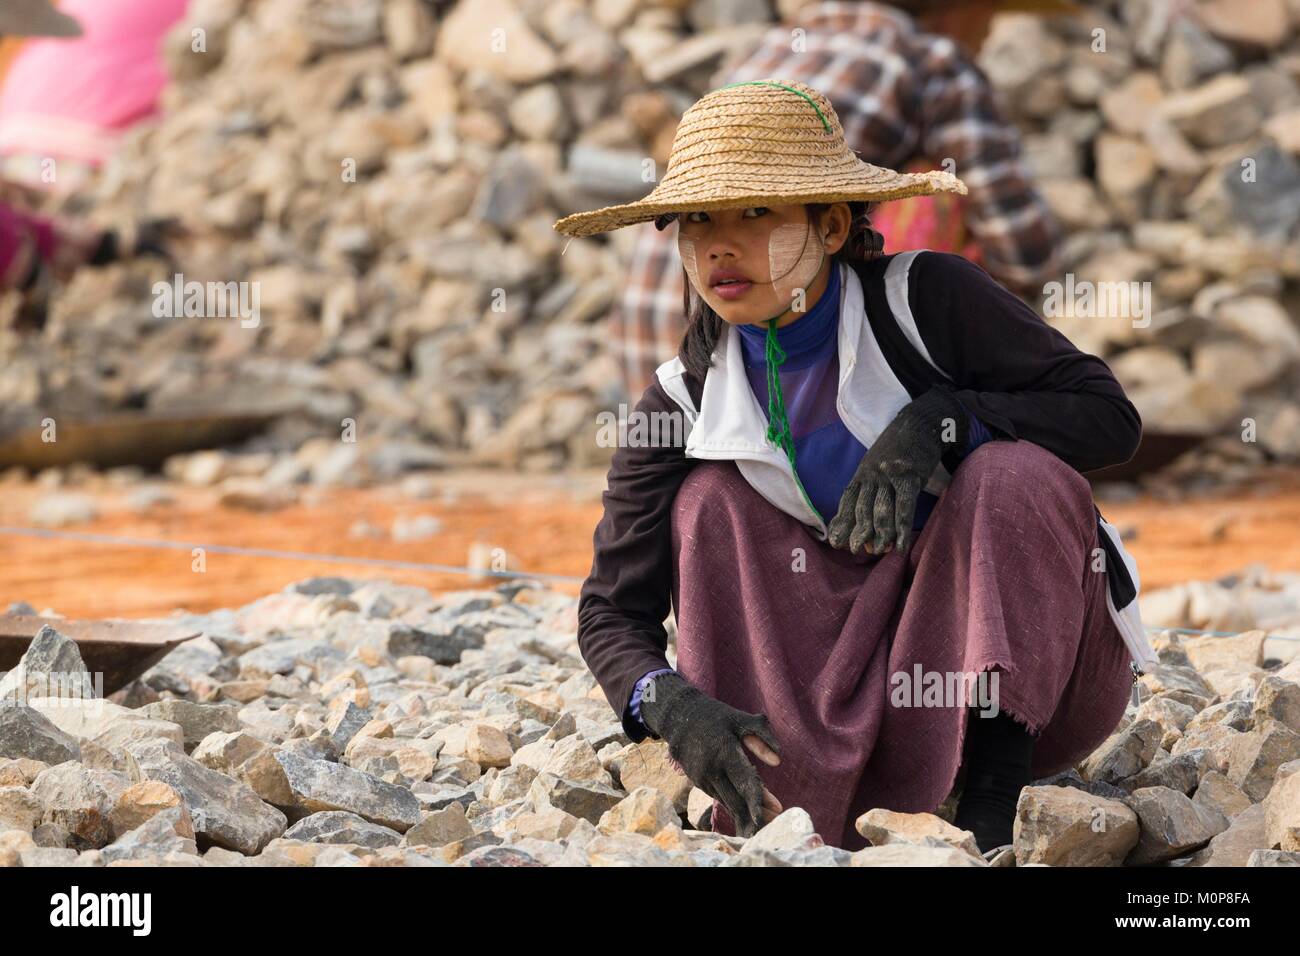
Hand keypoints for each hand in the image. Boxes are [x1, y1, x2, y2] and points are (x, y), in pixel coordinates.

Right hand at [639, 672, 782, 837]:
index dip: (759, 799)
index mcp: (724, 751)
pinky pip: (719, 797)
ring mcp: (701, 778)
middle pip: (736, 800)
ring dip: (745, 814)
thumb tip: (778, 760)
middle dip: (756, 815)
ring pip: (727, 803)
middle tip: (776, 821)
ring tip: (763, 824)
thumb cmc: (715, 716)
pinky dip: (733, 804)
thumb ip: (761, 735)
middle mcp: (711, 769)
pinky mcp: (697, 782)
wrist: (677, 717)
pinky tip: (747, 811)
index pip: (745, 781)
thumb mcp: (739, 719)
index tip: (775, 811)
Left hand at [827, 385, 968, 555]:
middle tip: (854, 549)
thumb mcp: (876, 463)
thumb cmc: (899, 448)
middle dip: (858, 530)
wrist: (921, 423)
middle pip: (862, 508)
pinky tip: (900, 544)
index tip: (836, 542)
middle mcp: (872, 475)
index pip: (848, 500)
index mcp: (862, 473)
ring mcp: (890, 475)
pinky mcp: (910, 476)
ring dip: (879, 533)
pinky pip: (904, 506)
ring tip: (878, 550)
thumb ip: (869, 485)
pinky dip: (902, 527)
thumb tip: (862, 515)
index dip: (841, 522)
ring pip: (882, 509)